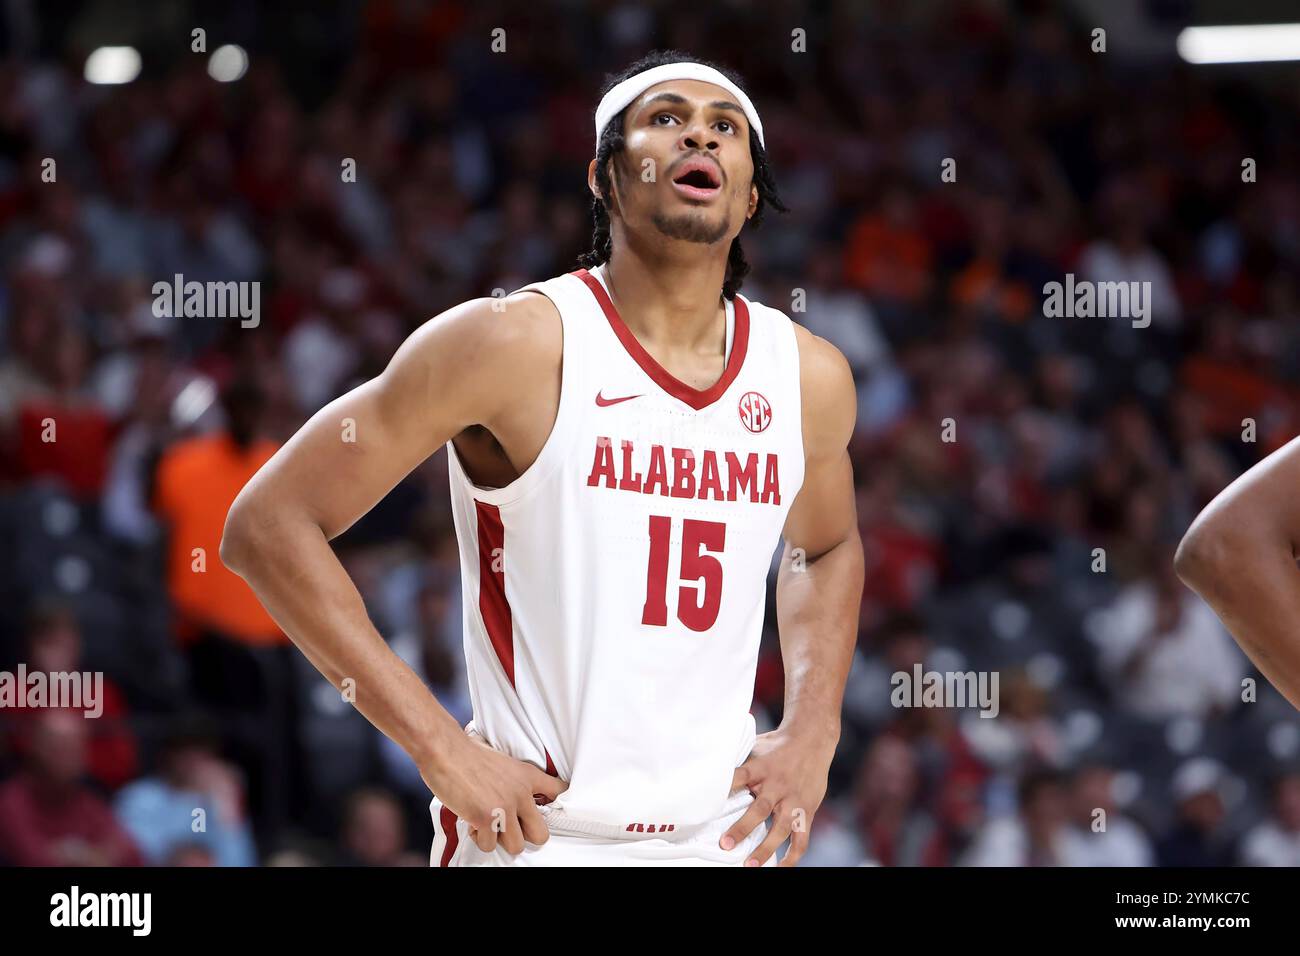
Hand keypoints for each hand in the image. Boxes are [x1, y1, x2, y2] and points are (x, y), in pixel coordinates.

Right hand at [421, 728, 567, 855]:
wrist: (446, 750)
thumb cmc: (468, 755)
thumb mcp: (504, 762)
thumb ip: (516, 781)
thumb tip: (521, 802)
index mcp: (527, 775)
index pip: (558, 790)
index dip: (555, 804)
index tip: (543, 809)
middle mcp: (521, 793)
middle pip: (541, 834)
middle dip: (526, 836)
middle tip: (511, 828)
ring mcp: (505, 807)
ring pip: (516, 846)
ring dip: (500, 840)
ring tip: (488, 825)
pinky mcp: (486, 818)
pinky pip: (489, 845)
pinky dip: (478, 838)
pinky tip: (472, 822)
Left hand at [720, 724, 834, 866]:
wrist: (813, 739)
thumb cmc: (778, 745)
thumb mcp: (756, 746)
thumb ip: (740, 761)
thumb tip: (711, 770)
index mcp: (761, 768)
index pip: (740, 777)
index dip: (726, 788)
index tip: (709, 801)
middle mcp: (778, 785)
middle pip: (760, 808)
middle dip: (742, 828)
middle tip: (726, 844)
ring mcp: (794, 799)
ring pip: (781, 827)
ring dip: (766, 848)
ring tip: (750, 864)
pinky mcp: (807, 810)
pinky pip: (801, 837)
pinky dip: (793, 855)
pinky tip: (781, 867)